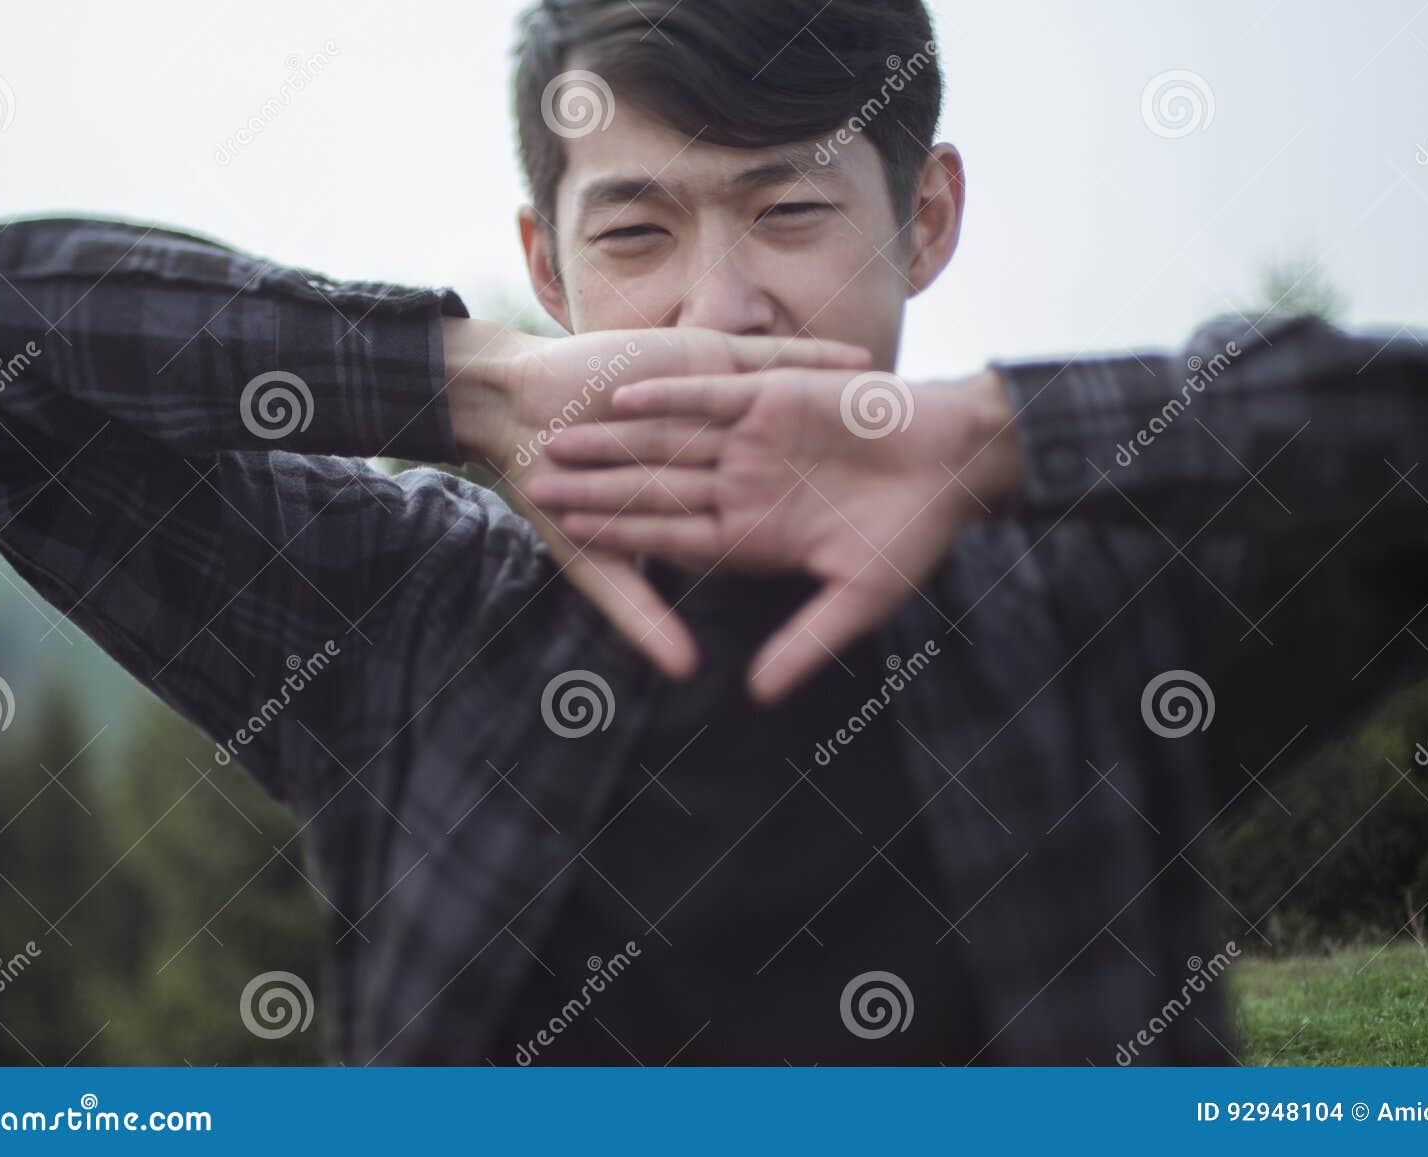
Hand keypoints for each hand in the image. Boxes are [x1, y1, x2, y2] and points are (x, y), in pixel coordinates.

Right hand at [442, 320, 870, 678]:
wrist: (511, 411)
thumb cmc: (544, 487)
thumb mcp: (593, 560)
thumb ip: (641, 615)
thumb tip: (687, 673)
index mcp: (700, 510)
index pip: (766, 529)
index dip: (818, 544)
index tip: (876, 560)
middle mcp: (719, 462)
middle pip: (798, 473)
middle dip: (853, 481)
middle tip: (916, 495)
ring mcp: (715, 411)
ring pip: (795, 416)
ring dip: (847, 415)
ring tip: (909, 421)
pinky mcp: (700, 368)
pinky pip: (769, 366)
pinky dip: (813, 361)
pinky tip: (864, 365)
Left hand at [522, 365, 1022, 701]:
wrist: (955, 461)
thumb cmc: (914, 534)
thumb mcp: (859, 597)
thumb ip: (806, 642)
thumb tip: (759, 696)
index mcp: (755, 535)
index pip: (672, 537)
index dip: (620, 536)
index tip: (566, 537)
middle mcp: (744, 486)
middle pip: (655, 486)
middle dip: (596, 486)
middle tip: (532, 484)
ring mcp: (755, 441)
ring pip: (670, 440)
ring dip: (616, 439)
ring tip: (558, 438)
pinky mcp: (773, 398)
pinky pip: (711, 398)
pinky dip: (671, 398)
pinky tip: (623, 399)